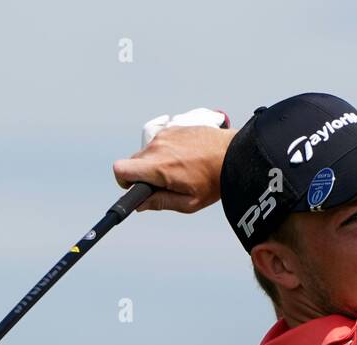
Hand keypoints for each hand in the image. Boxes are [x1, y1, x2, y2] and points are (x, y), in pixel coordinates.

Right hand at [113, 108, 232, 212]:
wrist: (235, 155)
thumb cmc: (214, 182)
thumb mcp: (189, 202)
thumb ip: (160, 203)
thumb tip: (139, 205)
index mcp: (159, 167)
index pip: (121, 170)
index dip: (124, 182)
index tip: (137, 188)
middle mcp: (157, 147)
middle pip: (133, 162)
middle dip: (142, 175)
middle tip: (166, 184)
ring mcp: (165, 134)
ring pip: (146, 152)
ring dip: (155, 163)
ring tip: (180, 170)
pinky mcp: (173, 128)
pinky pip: (159, 143)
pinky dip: (165, 151)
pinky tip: (185, 158)